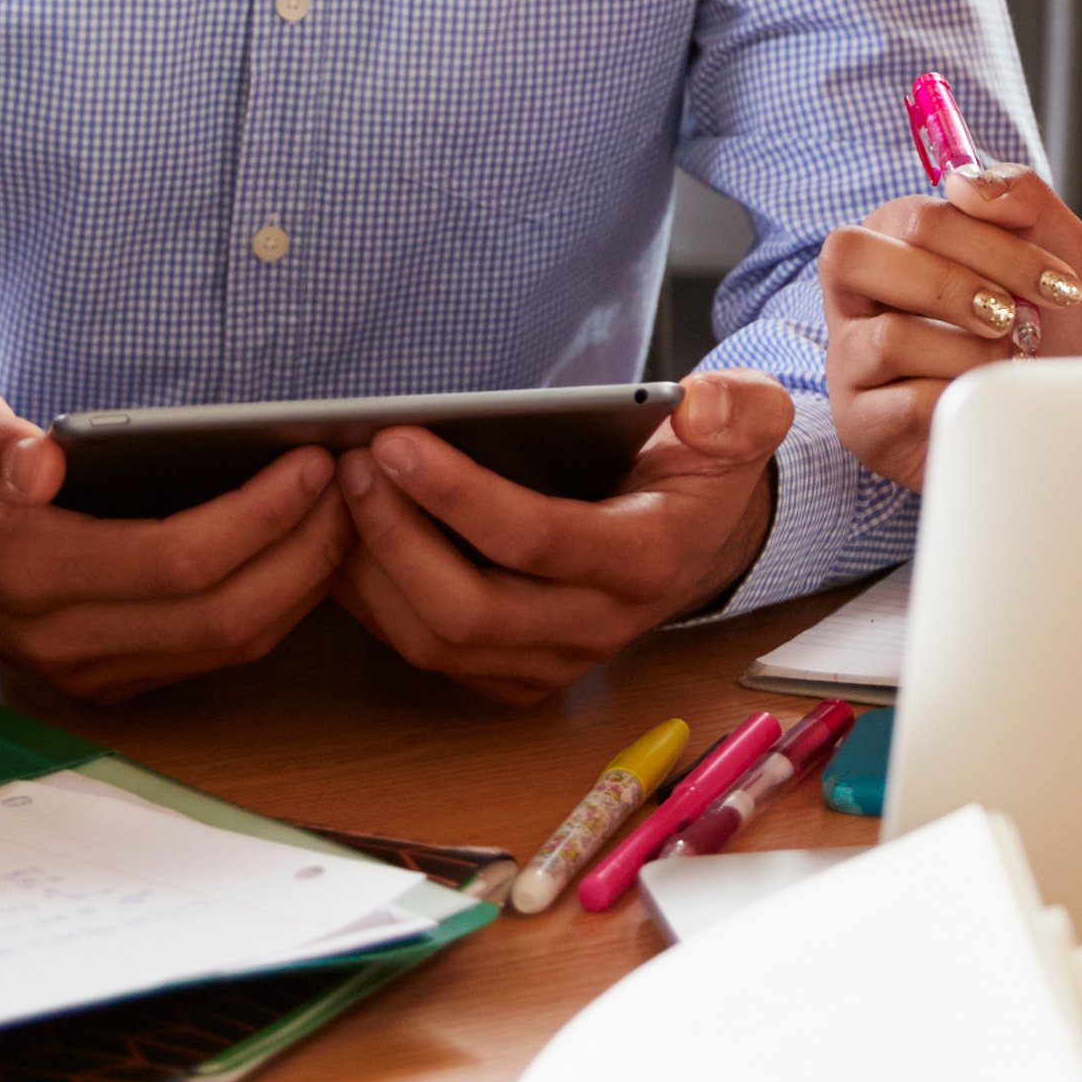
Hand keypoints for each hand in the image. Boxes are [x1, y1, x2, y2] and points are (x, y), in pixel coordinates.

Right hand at [0, 369, 345, 700]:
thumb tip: (36, 464)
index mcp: (25, 572)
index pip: (177, 561)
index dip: (260, 515)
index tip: (313, 460)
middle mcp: (61, 637)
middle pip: (222, 614)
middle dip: (305, 549)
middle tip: (353, 480)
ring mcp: (85, 666)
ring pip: (227, 642)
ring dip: (300, 581)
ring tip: (346, 507)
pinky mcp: (105, 671)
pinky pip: (211, 649)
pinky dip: (271, 603)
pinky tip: (302, 547)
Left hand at [334, 370, 791, 702]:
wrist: (701, 545)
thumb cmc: (700, 478)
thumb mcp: (739, 428)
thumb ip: (737, 410)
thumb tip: (701, 405)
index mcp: (642, 561)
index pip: (536, 540)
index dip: (458, 495)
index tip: (395, 440)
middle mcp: (594, 628)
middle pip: (469, 608)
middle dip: (396, 535)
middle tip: (353, 464)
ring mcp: (550, 662)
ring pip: (437, 641)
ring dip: (375, 570)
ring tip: (342, 491)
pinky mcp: (513, 675)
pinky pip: (426, 653)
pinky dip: (376, 601)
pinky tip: (348, 538)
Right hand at [820, 161, 1081, 491]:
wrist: (1052, 412)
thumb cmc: (1041, 326)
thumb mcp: (1052, 249)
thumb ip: (1021, 195)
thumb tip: (964, 184)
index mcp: (893, 237)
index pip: (919, 218)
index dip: (994, 248)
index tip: (1057, 284)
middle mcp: (856, 291)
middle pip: (860, 258)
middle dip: (958, 290)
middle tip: (1014, 317)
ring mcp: (848, 357)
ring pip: (887, 339)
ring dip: (970, 353)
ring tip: (1005, 363)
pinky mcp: (859, 421)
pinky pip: (904, 405)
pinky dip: (960, 399)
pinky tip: (977, 398)